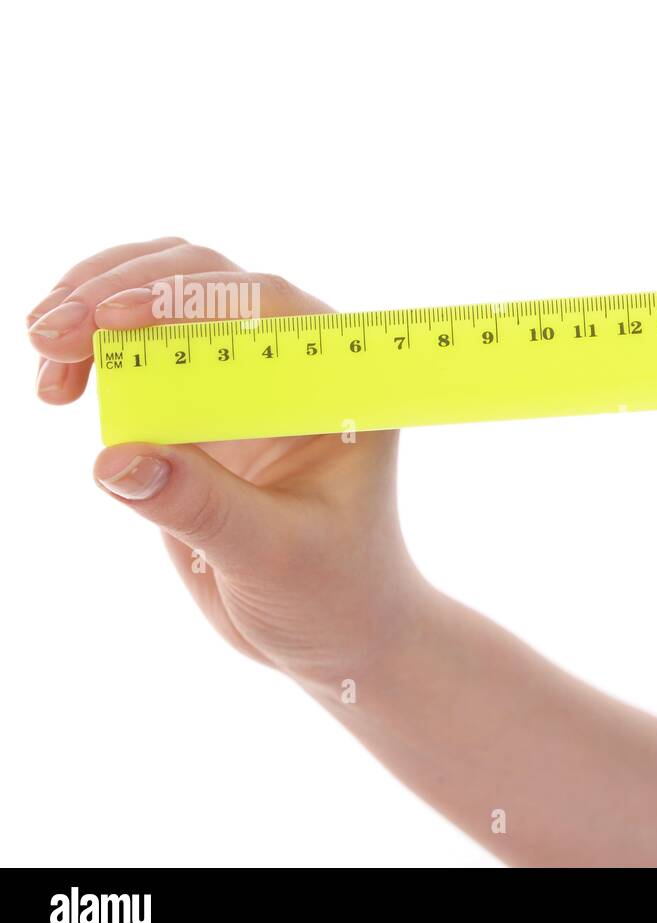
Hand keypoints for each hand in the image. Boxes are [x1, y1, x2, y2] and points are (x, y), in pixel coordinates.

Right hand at [28, 239, 426, 680]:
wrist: (332, 632)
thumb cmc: (334, 594)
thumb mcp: (275, 557)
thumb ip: (203, 507)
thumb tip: (116, 460)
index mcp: (339, 383)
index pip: (267, 303)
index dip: (188, 296)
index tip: (112, 319)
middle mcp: (293, 367)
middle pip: (205, 283)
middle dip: (121, 290)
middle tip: (49, 335)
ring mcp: (243, 382)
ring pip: (163, 300)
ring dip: (94, 308)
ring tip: (44, 352)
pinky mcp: (198, 408)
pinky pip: (138, 350)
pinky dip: (91, 350)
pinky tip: (58, 383)